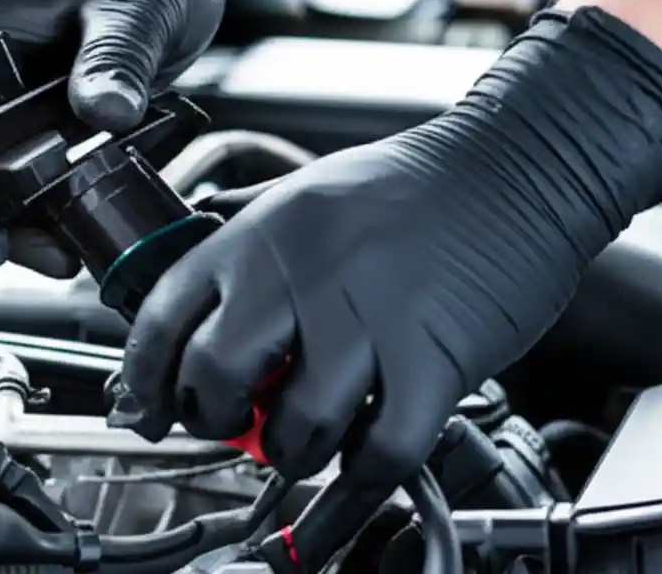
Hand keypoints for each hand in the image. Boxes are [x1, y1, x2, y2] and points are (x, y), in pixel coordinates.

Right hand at [0, 0, 253, 277]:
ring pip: (8, 169)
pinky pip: (49, 167)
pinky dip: (65, 196)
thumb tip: (102, 113)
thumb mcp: (133, 6)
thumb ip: (114, 59)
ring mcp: (23, 93)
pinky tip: (86, 220)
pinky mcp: (58, 114)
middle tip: (38, 251)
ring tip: (67, 251)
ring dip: (35, 213)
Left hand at [116, 8, 661, 485]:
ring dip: (290, 455)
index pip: (164, 319)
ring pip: (296, 427)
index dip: (143, 380)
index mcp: (259, 235)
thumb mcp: (302, 192)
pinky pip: (379, 454)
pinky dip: (352, 497)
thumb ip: (243, 241)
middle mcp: (300, 275)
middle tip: (230, 425)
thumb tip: (188, 287)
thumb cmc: (413, 186)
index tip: (144, 412)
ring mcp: (368, 317)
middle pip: (215, 379)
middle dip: (212, 420)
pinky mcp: (434, 358)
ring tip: (301, 443)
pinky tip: (342, 494)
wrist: (519, 164)